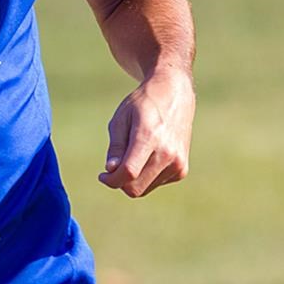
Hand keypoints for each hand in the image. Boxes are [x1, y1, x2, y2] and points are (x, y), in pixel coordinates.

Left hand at [99, 66, 193, 197]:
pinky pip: (155, 184)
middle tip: (114, 168)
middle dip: (120, 182)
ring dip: (133, 179)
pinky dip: (146, 176)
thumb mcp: (121, 119)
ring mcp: (177, 163)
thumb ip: (116, 147)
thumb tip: (111, 170)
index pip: (128, 172)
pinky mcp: (182, 170)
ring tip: (134, 154)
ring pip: (144, 189)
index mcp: (150, 137)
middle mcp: (167, 153)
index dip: (111, 180)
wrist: (175, 95)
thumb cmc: (143, 105)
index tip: (102, 175)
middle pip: (135, 188)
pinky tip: (148, 155)